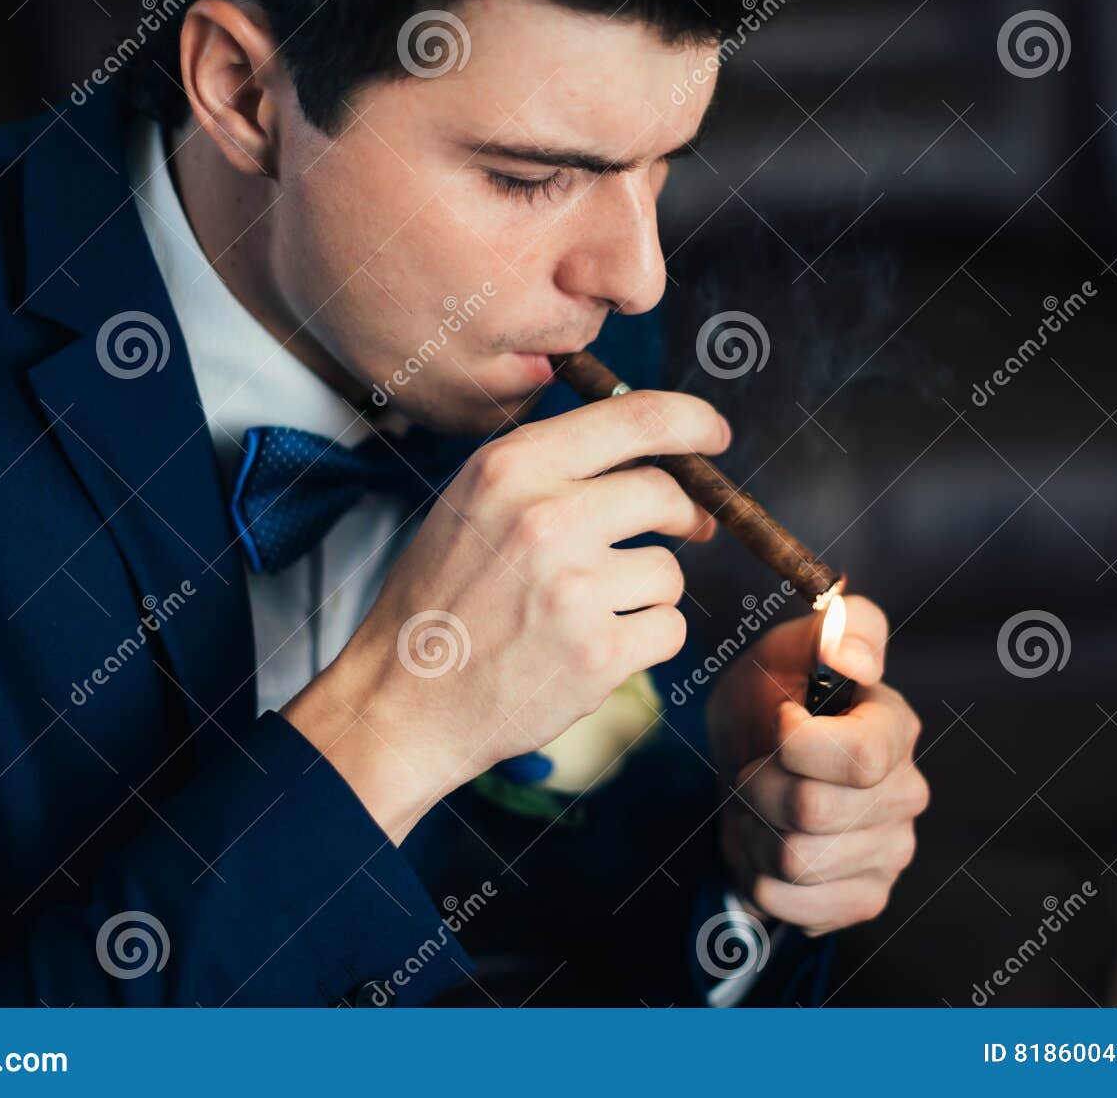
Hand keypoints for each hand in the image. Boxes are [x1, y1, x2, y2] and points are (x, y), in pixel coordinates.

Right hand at [283, 390, 728, 841]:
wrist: (402, 699)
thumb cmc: (442, 599)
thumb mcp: (474, 505)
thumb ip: (552, 469)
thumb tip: (653, 453)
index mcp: (512, 467)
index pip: (637, 417)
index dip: (693, 422)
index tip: (715, 436)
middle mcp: (545, 517)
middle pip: (665, 493)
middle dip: (685, 514)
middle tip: (687, 530)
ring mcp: (575, 587)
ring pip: (668, 570)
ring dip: (648, 591)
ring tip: (590, 611)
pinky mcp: (599, 652)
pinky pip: (668, 628)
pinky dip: (644, 642)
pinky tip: (592, 650)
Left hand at [706, 596, 927, 937]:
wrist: (742, 765)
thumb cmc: (768, 701)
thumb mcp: (788, 646)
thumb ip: (837, 627)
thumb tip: (856, 658)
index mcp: (895, 728)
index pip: (861, 757)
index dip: (797, 746)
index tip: (778, 722)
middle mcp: (906, 792)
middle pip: (815, 812)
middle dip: (758, 787)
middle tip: (755, 768)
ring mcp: (892, 850)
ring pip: (796, 861)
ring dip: (753, 831)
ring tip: (758, 806)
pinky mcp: (866, 897)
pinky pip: (791, 904)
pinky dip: (758, 877)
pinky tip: (768, 846)